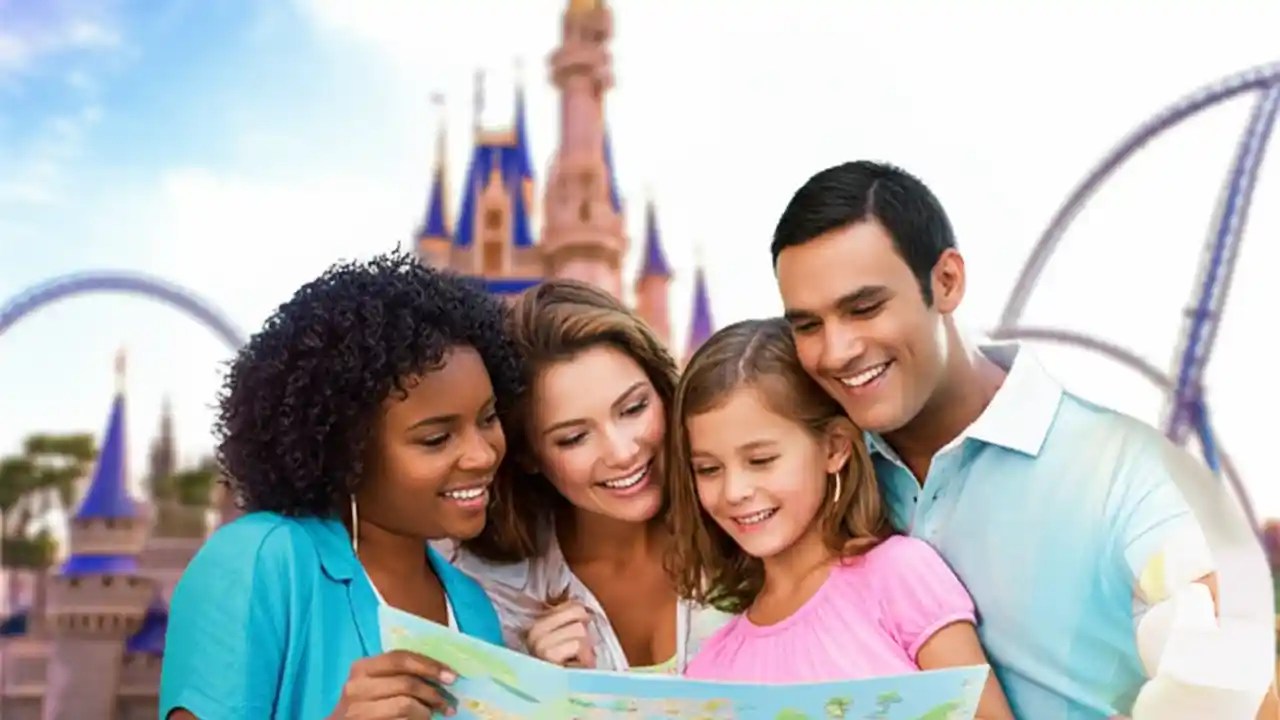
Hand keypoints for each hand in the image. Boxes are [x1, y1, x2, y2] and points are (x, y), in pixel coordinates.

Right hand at [329, 650, 457, 718]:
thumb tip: (443, 673)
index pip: (400, 658)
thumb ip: (400, 674)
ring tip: (432, 715)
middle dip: (434, 693)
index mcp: (362, 668)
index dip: (429, 666)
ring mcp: (358, 711)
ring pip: (406, 705)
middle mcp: (356, 687)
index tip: (452, 676)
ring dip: (426, 711)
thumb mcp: (376, 684)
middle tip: (449, 704)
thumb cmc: (366, 704)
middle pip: (407, 683)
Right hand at [525, 601, 595, 667]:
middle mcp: (535, 632)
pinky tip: (577, 668)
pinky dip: (585, 657)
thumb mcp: (565, 642)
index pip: (572, 604)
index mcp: (538, 625)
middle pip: (578, 612)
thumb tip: (584, 605)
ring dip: (586, 648)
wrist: (560, 698)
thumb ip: (569, 621)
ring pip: (579, 628)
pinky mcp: (548, 655)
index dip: (583, 620)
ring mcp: (539, 643)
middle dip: (585, 633)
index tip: (578, 638)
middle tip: (578, 652)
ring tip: (578, 662)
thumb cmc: (566, 671)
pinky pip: (578, 644)